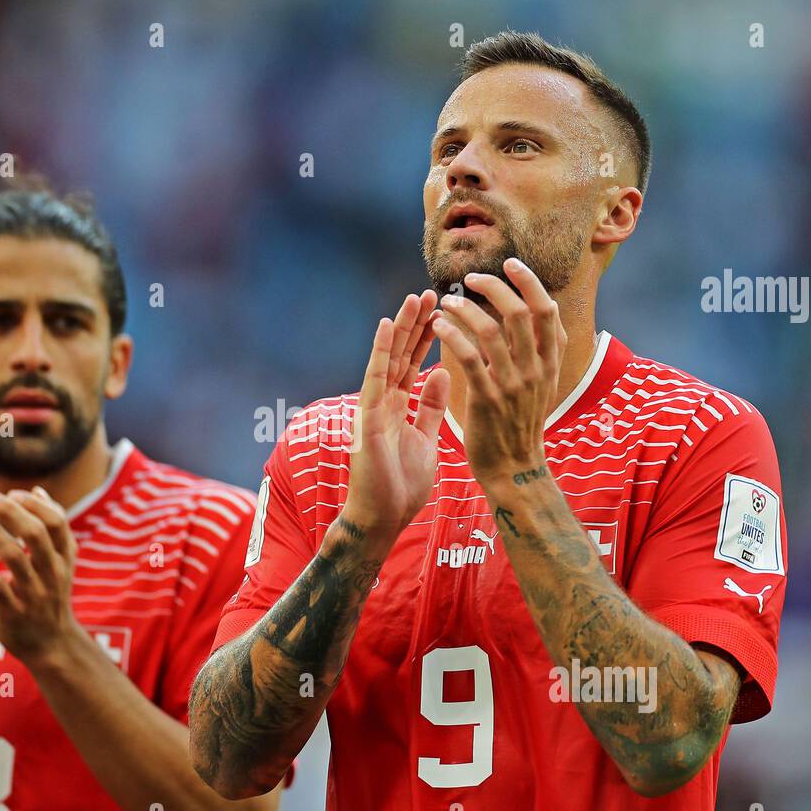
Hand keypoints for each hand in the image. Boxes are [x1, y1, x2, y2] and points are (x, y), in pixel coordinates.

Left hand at [0, 486, 78, 664]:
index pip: (57, 521)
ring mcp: (35, 593)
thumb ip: (50, 528)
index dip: (34, 503)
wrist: (52, 645)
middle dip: (10, 511)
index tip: (11, 493)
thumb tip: (38, 491)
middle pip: (35, 534)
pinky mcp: (15, 611)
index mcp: (65, 558)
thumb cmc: (49, 595)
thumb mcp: (58, 561)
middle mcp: (53, 573)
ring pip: (14, 556)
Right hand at [339, 290, 447, 538]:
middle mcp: (383, 402)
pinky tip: (387, 326)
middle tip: (432, 292)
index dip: (428, 337)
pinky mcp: (367, 417)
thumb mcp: (426, 440)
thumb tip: (443, 373)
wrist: (382, 518)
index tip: (442, 311)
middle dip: (417, 324)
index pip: (414, 363)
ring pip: (388, 359)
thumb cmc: (401, 486)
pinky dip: (379, 352)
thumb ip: (431, 407)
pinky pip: (374, 379)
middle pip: (401, 354)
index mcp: (398, 407)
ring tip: (415, 298)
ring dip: (401, 327)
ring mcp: (373, 407)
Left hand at [432, 258, 566, 486]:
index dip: (531, 282)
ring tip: (448, 301)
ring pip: (492, 330)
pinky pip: (470, 356)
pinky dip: (453, 334)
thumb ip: (538, 352)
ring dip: (467, 308)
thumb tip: (533, 314)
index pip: (548, 310)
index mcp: (551, 363)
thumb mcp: (542, 386)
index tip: (511, 264)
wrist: (514, 468)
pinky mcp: (488, 398)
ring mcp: (514, 384)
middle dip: (496, 286)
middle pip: (522, 312)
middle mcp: (537, 369)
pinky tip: (439, 325)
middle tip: (472, 277)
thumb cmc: (520, 424)